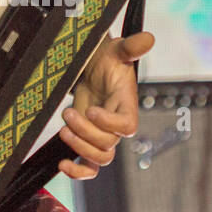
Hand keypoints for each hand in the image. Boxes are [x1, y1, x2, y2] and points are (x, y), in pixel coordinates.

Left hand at [58, 31, 154, 180]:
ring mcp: (102, 135)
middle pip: (107, 144)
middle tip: (68, 112)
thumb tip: (148, 38)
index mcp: (126, 106)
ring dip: (79, 148)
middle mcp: (116, 125)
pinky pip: (89, 167)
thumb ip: (131, 47)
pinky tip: (63, 164)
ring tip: (63, 128)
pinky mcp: (88, 140)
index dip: (110, 123)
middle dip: (85, 132)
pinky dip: (77, 172)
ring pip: (99, 158)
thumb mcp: (116, 50)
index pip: (126, 126)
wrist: (92, 67)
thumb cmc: (107, 58)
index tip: (91, 110)